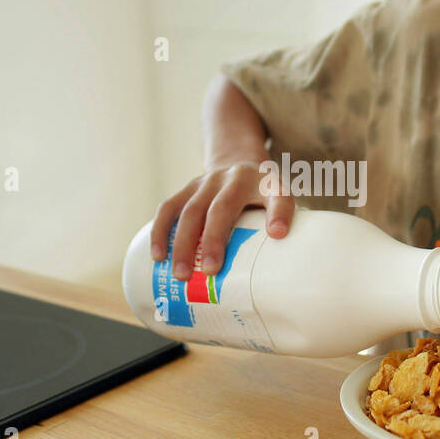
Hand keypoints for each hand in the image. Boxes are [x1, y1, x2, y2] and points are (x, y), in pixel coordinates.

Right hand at [150, 160, 294, 280]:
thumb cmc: (262, 198)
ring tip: (181, 275)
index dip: (278, 213)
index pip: (277, 196)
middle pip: (222, 207)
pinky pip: (169, 208)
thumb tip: (275, 271)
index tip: (277, 234)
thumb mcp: (279, 205)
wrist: (239, 163)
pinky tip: (158, 256)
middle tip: (211, 271)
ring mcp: (207, 182)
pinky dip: (161, 231)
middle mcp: (234, 178)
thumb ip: (281, 227)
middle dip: (214, 240)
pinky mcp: (187, 189)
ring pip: (191, 210)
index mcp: (265, 183)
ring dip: (183, 243)